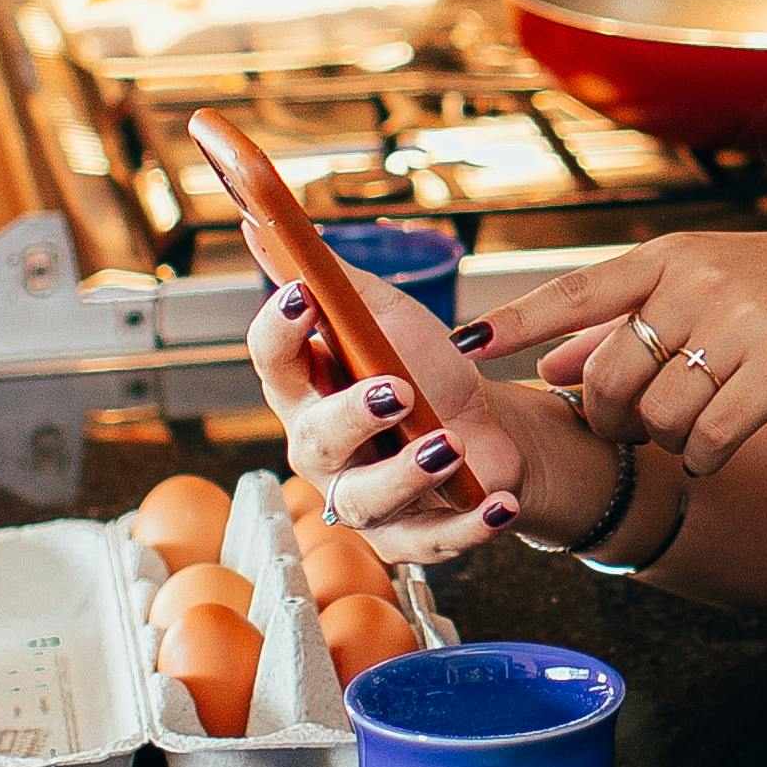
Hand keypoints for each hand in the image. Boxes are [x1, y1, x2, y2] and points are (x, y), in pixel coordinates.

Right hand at [243, 252, 524, 562]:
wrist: (488, 427)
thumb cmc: (426, 369)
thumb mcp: (386, 315)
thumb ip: (335, 278)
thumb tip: (268, 225)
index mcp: (306, 390)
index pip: (271, 360)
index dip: (280, 330)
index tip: (303, 297)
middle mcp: (321, 450)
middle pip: (316, 438)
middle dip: (353, 414)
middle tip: (397, 388)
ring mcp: (362, 499)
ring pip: (365, 498)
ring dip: (409, 472)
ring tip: (449, 444)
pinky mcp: (408, 538)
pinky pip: (432, 541)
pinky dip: (469, 525)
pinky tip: (499, 502)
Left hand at [475, 231, 766, 474]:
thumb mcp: (708, 289)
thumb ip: (626, 326)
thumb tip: (546, 366)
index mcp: (673, 255)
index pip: (577, 291)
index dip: (515, 323)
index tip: (458, 346)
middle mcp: (701, 280)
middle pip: (612, 377)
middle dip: (613, 419)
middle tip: (634, 427)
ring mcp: (743, 320)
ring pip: (659, 416)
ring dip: (668, 442)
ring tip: (699, 425)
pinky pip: (710, 438)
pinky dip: (706, 457)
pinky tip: (721, 447)